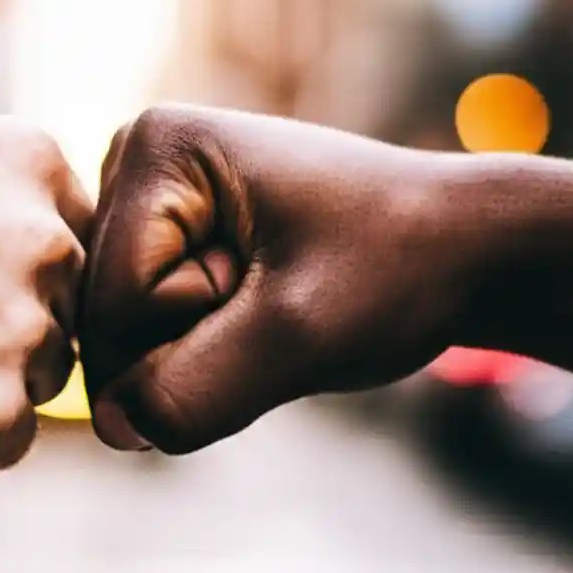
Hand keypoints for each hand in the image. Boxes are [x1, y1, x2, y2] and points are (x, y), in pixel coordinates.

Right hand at [0, 117, 90, 480]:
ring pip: (47, 372)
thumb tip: (64, 213)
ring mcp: (22, 329)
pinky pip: (12, 435)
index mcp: (26, 159)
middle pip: (69, 304)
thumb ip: (2, 180)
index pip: (77, 230)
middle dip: (10, 320)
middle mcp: (41, 236)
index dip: (15, 263)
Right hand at [80, 105, 475, 453]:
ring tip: (274, 303)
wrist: (463, 250)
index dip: (196, 334)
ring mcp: (147, 200)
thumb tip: (109, 426)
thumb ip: (192, 390)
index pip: (116, 304)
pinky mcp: (165, 237)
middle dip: (192, 346)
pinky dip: (203, 348)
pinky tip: (257, 310)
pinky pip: (149, 331)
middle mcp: (134, 159)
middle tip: (280, 303)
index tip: (282, 289)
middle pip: (110, 318)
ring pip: (127, 334)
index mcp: (155, 146)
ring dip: (200, 351)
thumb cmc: (397, 269)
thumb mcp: (298, 336)